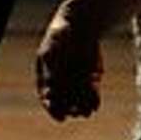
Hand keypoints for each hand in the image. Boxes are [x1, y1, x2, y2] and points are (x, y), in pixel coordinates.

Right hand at [35, 5, 102, 121]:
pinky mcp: (90, 80)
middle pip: (63, 103)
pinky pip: (91, 95)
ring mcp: (75, 82)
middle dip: (68, 110)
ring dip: (81, 108)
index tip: (59, 115)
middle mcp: (60, 82)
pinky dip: (93, 101)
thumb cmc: (62, 33)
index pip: (46, 97)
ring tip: (85, 112)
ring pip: (78, 101)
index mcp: (46, 77)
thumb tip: (52, 85)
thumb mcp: (53, 48)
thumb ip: (52, 65)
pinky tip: (94, 105)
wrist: (81, 24)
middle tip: (73, 112)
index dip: (51, 108)